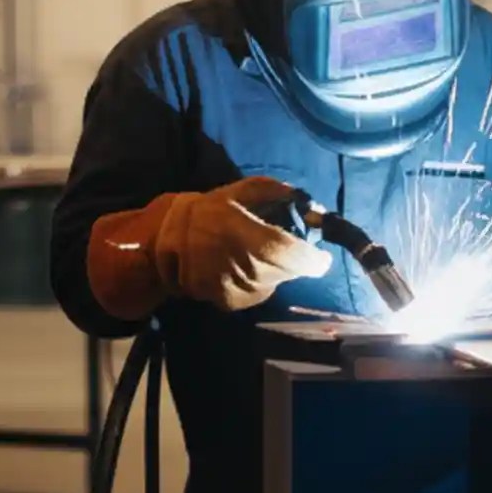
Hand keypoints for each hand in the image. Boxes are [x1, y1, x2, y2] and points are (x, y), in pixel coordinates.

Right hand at [155, 177, 332, 310]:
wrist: (168, 238)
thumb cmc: (210, 210)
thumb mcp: (242, 191)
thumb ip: (277, 193)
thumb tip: (311, 205)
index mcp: (246, 234)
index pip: (292, 255)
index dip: (314, 260)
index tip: (323, 258)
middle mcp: (242, 264)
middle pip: (287, 272)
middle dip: (296, 262)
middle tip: (290, 250)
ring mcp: (233, 286)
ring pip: (274, 285)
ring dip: (276, 273)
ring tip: (262, 256)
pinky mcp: (226, 301)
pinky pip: (257, 296)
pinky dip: (260, 285)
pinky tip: (247, 269)